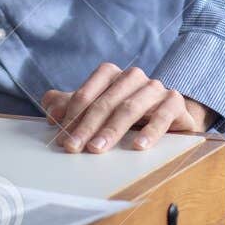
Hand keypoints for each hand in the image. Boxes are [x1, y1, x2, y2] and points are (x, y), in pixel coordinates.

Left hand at [40, 63, 210, 153]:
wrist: (169, 115)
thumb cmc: (127, 113)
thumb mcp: (97, 110)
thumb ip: (71, 107)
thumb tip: (50, 112)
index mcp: (112, 75)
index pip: (89, 91)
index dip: (73, 112)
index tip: (62, 135)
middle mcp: (133, 77)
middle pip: (106, 101)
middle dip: (87, 125)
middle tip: (74, 147)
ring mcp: (155, 88)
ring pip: (130, 107)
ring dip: (112, 129)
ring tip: (97, 149)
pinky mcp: (175, 102)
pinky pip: (163, 115)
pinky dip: (151, 131)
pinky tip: (138, 146)